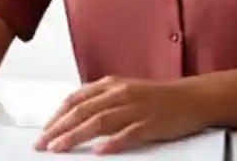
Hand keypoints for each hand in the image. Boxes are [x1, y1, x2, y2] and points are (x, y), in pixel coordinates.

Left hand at [35, 76, 205, 154]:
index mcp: (111, 85)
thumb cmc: (158, 97)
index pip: (76, 99)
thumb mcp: (125, 91)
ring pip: (99, 121)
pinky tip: (99, 151)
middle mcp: (120, 93)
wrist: (192, 97)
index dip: (57, 116)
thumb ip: (101, 100)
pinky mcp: (150, 123)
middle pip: (82, 111)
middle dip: (59, 128)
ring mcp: (135, 108)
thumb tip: (74, 114)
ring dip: (76, 136)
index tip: (43, 131)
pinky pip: (128, 133)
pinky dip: (112, 142)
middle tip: (43, 144)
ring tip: (60, 148)